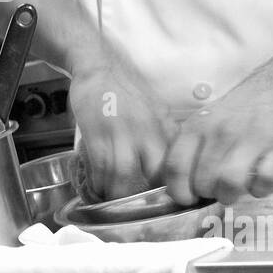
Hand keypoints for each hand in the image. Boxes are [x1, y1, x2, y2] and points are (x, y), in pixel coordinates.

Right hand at [68, 49, 175, 201]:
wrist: (98, 66)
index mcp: (163, 127)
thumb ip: (165, 134)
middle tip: (135, 206)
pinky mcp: (97, 133)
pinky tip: (96, 188)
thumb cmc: (126, 90)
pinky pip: (100, 168)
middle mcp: (146, 132)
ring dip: (116, 194)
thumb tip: (177, 160)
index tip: (162, 200)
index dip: (169, 187)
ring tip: (111, 201)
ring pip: (123, 176)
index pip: (173, 165)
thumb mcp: (156, 109)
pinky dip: (98, 183)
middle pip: (152, 175)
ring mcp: (120, 133)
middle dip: (144, 196)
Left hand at [162, 73, 272, 206]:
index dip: (178, 191)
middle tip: (216, 189)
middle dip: (208, 194)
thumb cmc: (235, 114)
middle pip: (203, 182)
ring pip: (230, 184)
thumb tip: (175, 188)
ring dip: (231, 195)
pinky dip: (260, 190)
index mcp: (197, 127)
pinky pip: (265, 182)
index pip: (175, 167)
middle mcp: (221, 132)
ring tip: (235, 189)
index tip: (186, 198)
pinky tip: (258, 181)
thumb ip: (187, 150)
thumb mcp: (203, 123)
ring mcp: (252, 139)